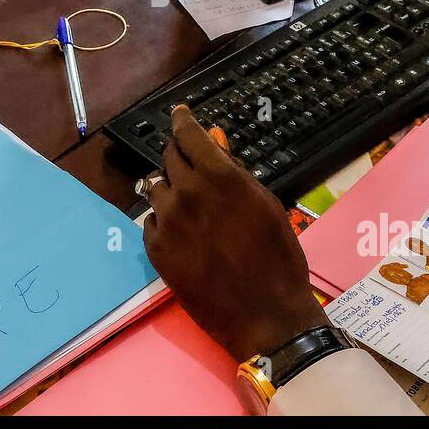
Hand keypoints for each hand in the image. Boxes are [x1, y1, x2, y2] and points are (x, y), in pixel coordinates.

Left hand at [142, 105, 328, 361]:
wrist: (266, 315)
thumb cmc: (278, 259)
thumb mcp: (266, 205)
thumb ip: (236, 173)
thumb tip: (216, 146)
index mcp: (219, 177)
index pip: (188, 134)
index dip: (182, 121)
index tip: (179, 113)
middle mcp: (187, 193)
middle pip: (169, 157)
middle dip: (179, 155)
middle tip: (191, 164)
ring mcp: (167, 222)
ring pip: (156, 188)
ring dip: (171, 189)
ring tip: (189, 204)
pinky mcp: (156, 250)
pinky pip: (150, 221)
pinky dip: (163, 220)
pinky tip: (183, 233)